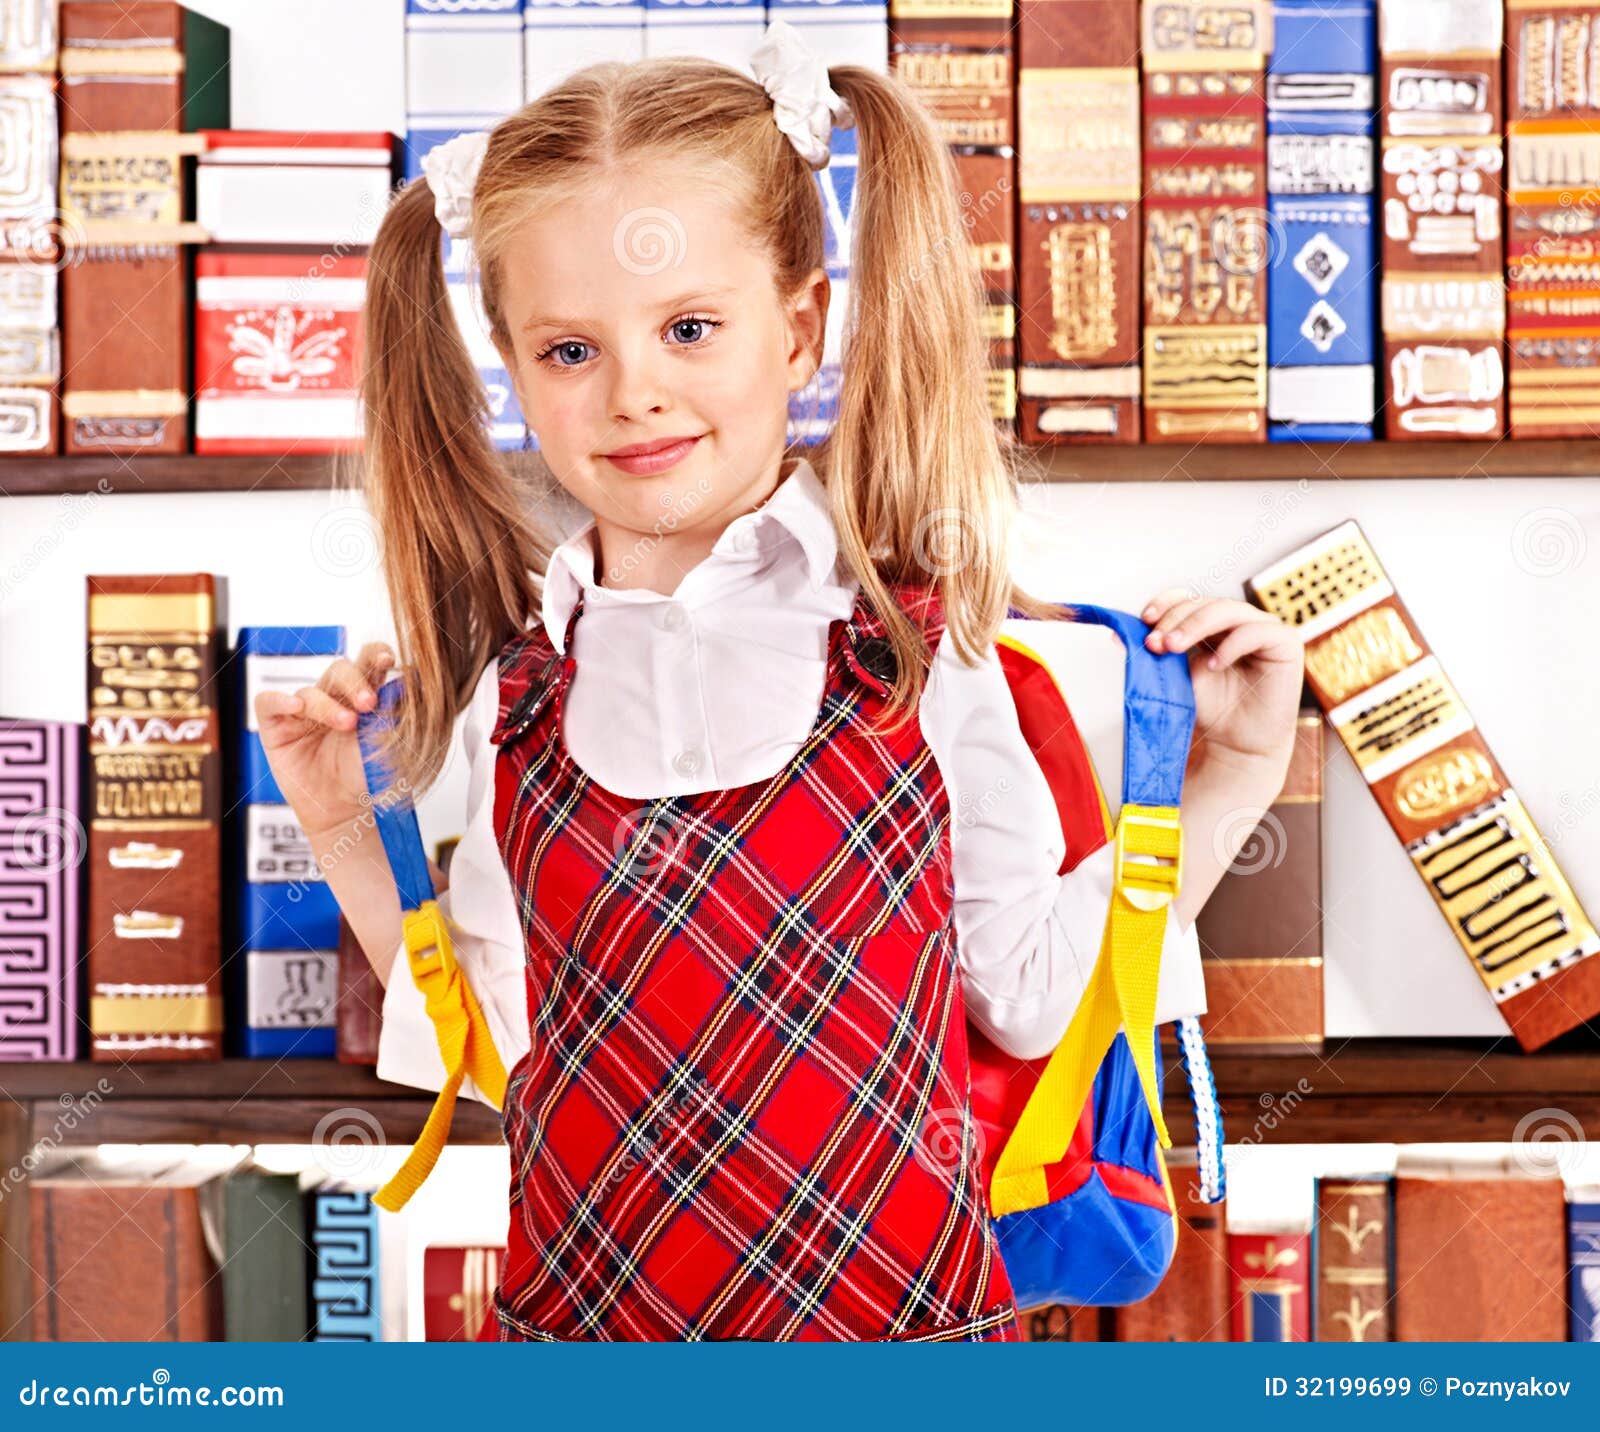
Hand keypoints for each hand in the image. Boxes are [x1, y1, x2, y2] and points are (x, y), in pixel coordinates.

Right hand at [254, 642, 395, 842]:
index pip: (367, 661)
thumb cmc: (369, 776)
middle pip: (339, 670)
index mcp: (362, 694)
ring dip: (328, 705)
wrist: (347, 812)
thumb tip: (416, 677)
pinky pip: (268, 702)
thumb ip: (400, 710)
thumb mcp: (391, 742)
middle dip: (355, 682)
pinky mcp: (276, 727)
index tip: (388, 660)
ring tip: (347, 724)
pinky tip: (296, 707)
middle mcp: (332, 697)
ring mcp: (302, 711)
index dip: (375, 655)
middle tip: (370, 703)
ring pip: (310, 691)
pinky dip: (280, 700)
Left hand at [1140, 588, 1304, 764]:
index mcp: (1212, 624)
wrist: (1239, 746)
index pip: (1189, 598)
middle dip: (1175, 620)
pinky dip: (1231, 645)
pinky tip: (1212, 665)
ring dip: (1196, 625)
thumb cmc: (1212, 710)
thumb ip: (1156, 654)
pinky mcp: (1286, 643)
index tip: (1145, 619)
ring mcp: (1264, 629)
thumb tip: (1118, 633)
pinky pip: (1257, 632)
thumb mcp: (1176, 677)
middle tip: (1156, 642)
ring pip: (1228, 610)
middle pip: (1205, 603)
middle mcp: (1239, 621)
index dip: (1167, 603)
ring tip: (1173, 647)